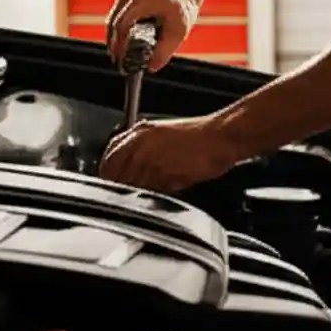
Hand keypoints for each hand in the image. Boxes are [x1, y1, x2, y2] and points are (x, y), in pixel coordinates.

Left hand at [98, 115, 251, 192]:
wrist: (222, 137)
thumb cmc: (201, 136)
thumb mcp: (164, 135)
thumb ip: (144, 150)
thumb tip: (132, 169)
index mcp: (139, 132)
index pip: (109, 157)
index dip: (108, 173)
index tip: (110, 182)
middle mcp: (140, 144)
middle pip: (115, 174)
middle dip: (118, 187)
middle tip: (125, 196)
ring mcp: (150, 160)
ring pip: (131, 186)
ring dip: (136, 194)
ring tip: (149, 195)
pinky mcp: (163, 174)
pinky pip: (150, 192)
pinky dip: (153, 197)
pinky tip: (164, 192)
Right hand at [105, 0, 198, 71]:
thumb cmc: (182, 10)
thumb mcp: (179, 32)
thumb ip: (165, 51)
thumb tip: (151, 67)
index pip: (123, 24)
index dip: (119, 44)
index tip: (120, 60)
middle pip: (114, 22)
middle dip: (114, 44)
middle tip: (118, 62)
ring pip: (112, 19)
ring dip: (114, 38)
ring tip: (120, 56)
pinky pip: (115, 15)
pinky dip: (117, 30)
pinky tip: (122, 43)